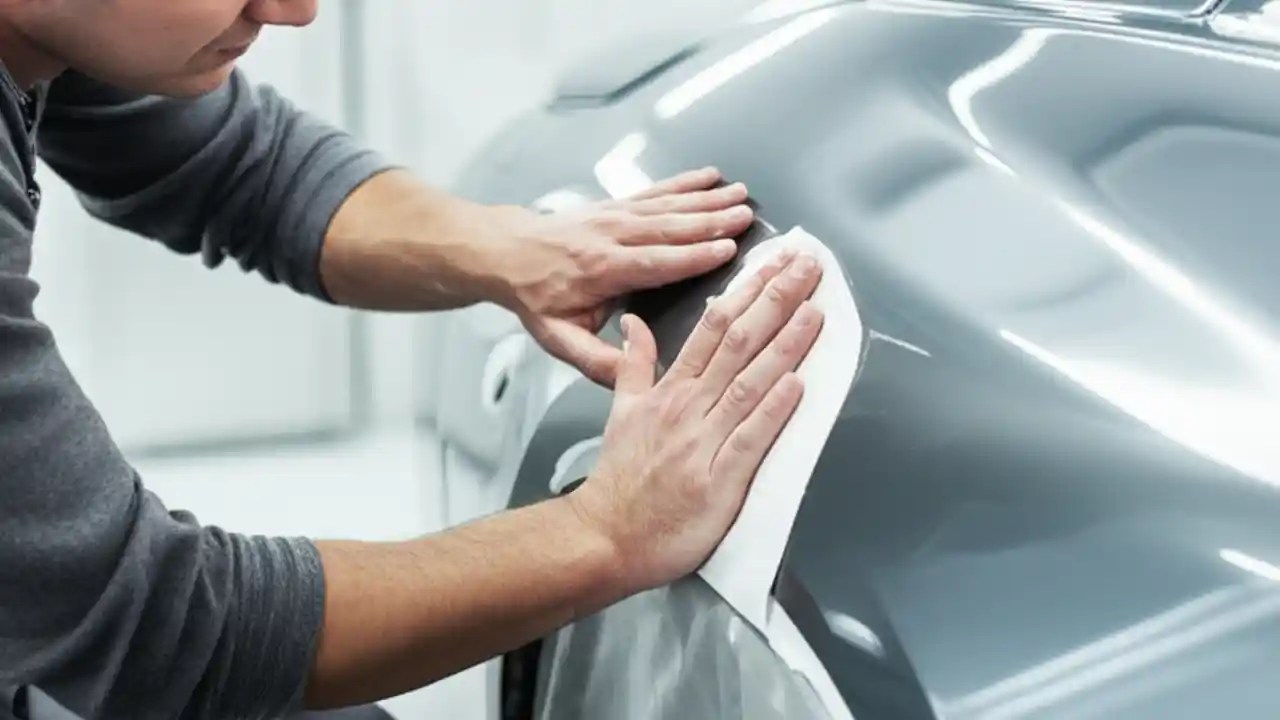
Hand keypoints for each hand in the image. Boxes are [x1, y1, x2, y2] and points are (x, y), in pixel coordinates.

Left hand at [490, 168, 754, 385]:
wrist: (505, 252)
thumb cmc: (536, 296)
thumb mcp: (557, 337)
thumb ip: (594, 360)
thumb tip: (631, 380)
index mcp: (601, 270)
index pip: (654, 262)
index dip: (691, 256)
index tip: (727, 250)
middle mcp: (611, 236)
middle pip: (668, 227)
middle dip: (710, 221)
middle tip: (747, 218)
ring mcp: (615, 215)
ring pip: (667, 205)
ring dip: (706, 200)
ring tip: (741, 195)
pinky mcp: (616, 204)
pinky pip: (656, 191)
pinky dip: (684, 182)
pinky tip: (710, 176)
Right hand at [566, 249, 824, 592]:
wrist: (606, 536)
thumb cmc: (619, 481)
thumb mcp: (621, 412)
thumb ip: (634, 365)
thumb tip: (634, 324)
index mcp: (670, 390)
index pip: (714, 327)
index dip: (750, 291)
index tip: (778, 262)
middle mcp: (688, 408)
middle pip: (738, 343)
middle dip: (776, 301)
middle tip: (808, 267)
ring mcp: (703, 443)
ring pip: (749, 382)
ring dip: (785, 345)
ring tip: (815, 311)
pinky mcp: (718, 481)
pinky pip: (750, 439)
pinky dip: (773, 409)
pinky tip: (797, 383)